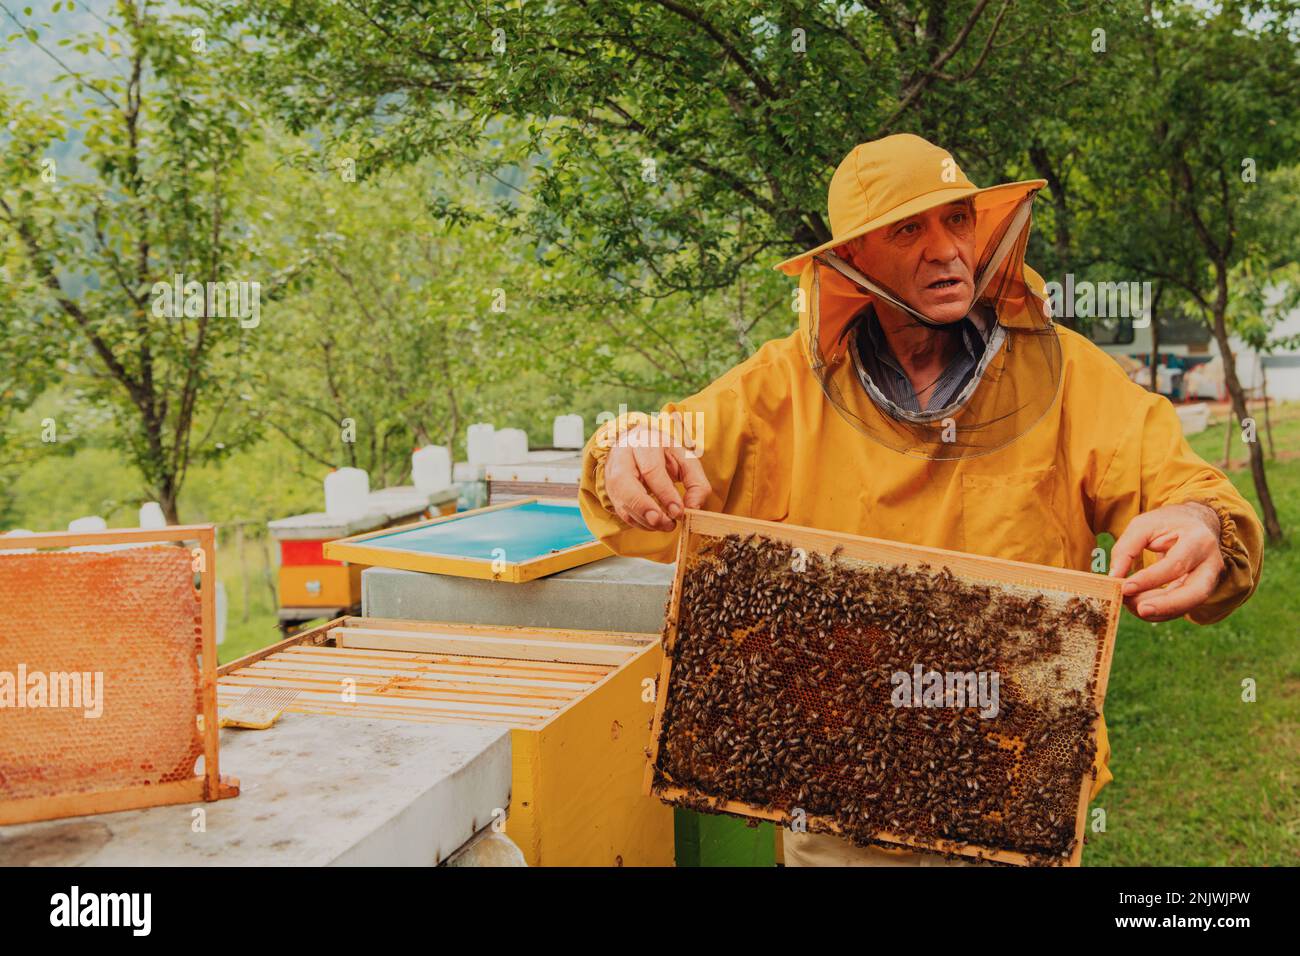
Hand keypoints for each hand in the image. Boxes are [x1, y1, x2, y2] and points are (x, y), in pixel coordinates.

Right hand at [604, 417, 712, 531]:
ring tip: (665, 525)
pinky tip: (654, 524)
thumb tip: (693, 507)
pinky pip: (621, 510)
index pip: (651, 470)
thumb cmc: (664, 453)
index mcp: (643, 441)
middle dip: (644, 507)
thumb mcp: (685, 459)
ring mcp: (611, 472)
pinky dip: (638, 522)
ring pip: (621, 499)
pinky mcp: (610, 489)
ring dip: (644, 519)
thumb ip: (696, 482)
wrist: (638, 444)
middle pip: (625, 483)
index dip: (665, 493)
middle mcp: (622, 454)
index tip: (678, 512)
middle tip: (664, 523)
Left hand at [1109, 502, 1224, 621]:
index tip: (1125, 587)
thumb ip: (1126, 548)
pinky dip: (1161, 611)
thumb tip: (1113, 577)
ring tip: (1131, 606)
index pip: (1176, 565)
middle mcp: (1211, 563)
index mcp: (1199, 540)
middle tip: (1140, 610)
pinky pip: (1182, 606)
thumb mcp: (1144, 525)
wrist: (1196, 523)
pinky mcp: (1200, 590)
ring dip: (1159, 610)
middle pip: (1195, 593)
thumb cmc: (1168, 523)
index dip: (1150, 579)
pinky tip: (1139, 606)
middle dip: (1167, 605)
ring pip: (1189, 604)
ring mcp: (1209, 580)